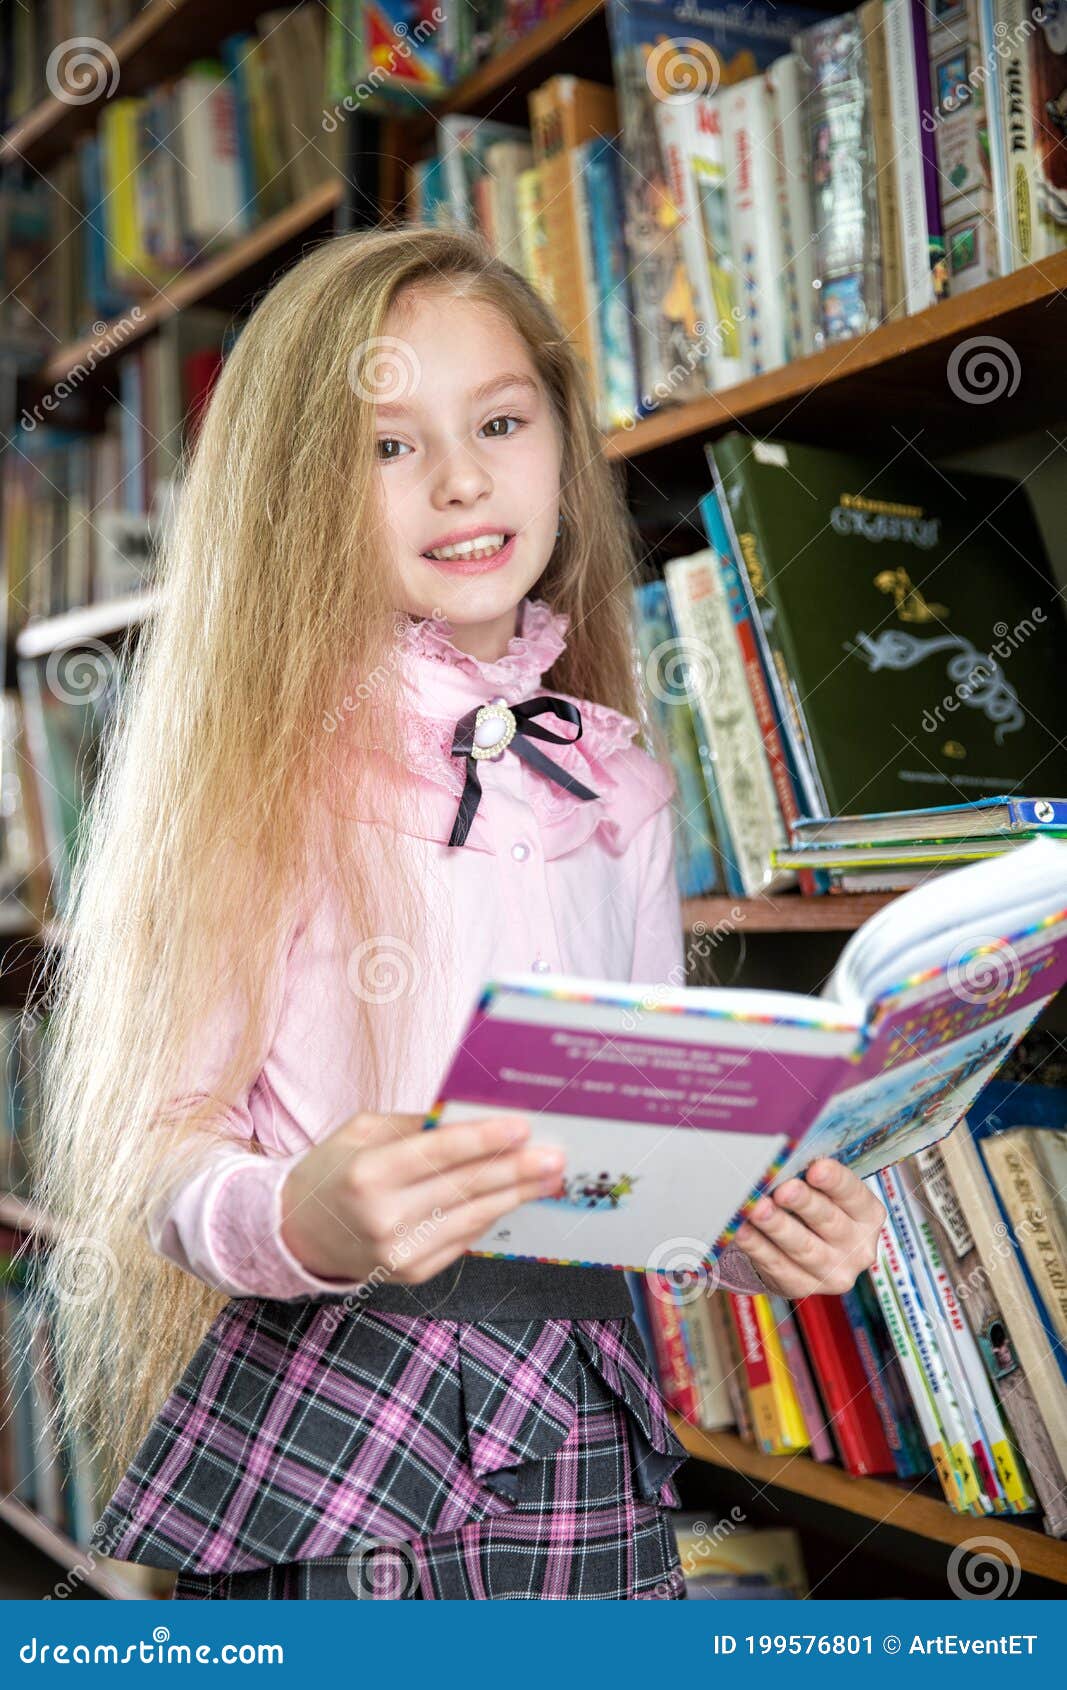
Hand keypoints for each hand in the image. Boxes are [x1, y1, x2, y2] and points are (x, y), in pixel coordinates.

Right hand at [280, 1109, 563, 1286]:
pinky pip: (463, 1240)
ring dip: (515, 1195)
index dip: (483, 1140)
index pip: (437, 1153)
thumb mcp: (362, 1133)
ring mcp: (399, 1251)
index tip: (522, 1127)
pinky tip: (514, 1198)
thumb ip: (415, 1126)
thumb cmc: (333, 1171)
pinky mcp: (412, 1272)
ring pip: (471, 1217)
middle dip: (515, 1170)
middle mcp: (383, 1216)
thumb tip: (472, 1114)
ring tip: (548, 1177)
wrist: (296, 1234)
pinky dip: (491, 1216)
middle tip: (554, 1155)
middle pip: (463, 1188)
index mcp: (367, 1173)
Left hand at [732, 1158, 884, 1297]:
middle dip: (804, 1204)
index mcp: (868, 1216)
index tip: (815, 1168)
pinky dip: (759, 1248)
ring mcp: (833, 1273)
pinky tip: (743, 1231)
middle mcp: (858, 1248)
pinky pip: (779, 1267)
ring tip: (757, 1209)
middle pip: (830, 1222)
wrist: (805, 1254)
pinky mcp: (804, 1288)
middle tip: (783, 1190)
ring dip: (778, 1227)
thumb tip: (784, 1159)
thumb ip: (811, 1177)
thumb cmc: (813, 1208)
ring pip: (804, 1249)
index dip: (835, 1181)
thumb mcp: (822, 1192)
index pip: (854, 1195)